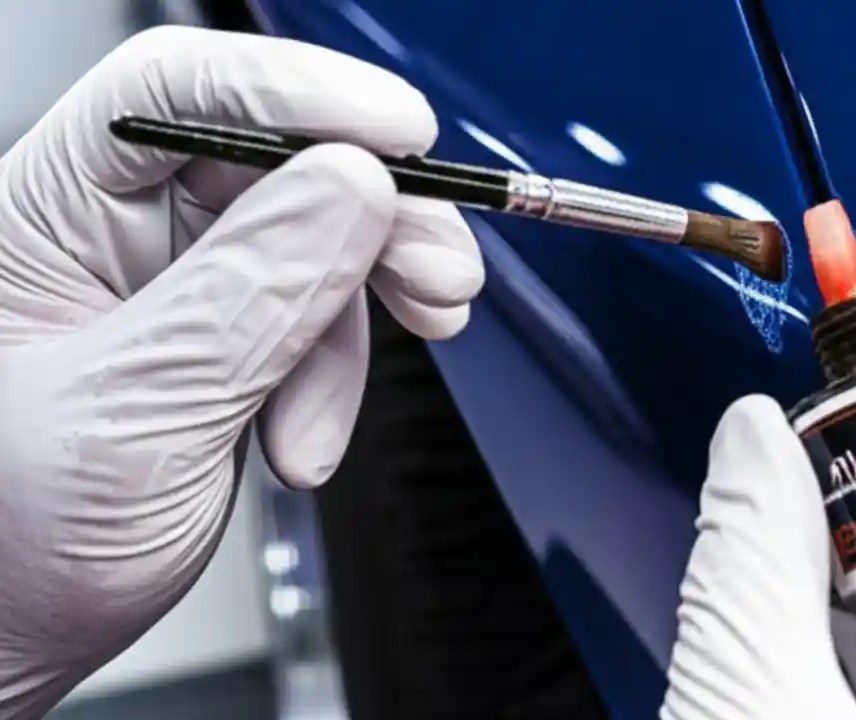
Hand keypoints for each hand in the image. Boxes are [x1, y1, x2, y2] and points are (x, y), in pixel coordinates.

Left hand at [0, 27, 481, 715]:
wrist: (9, 640)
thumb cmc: (5, 550)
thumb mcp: (136, 420)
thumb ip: (250, 296)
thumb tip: (353, 189)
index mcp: (46, 216)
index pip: (178, 92)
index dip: (298, 90)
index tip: (401, 134)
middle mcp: (110, 234)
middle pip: (273, 161)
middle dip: (372, 221)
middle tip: (436, 275)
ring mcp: (173, 288)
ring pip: (316, 242)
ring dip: (361, 316)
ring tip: (337, 403)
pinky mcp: (226, 339)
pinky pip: (318, 315)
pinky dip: (338, 372)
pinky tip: (309, 432)